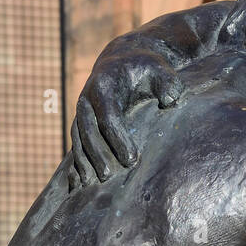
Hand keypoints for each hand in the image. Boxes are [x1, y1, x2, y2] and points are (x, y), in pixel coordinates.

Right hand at [68, 49, 183, 187]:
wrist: (123, 61)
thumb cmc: (145, 68)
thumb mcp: (159, 69)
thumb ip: (168, 82)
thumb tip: (170, 101)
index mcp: (104, 86)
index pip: (109, 116)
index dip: (119, 139)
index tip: (132, 160)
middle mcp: (87, 98)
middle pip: (88, 130)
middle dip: (97, 154)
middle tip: (109, 176)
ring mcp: (81, 111)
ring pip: (78, 138)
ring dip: (83, 161)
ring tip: (91, 184)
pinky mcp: (80, 121)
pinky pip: (74, 143)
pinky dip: (75, 161)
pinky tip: (77, 183)